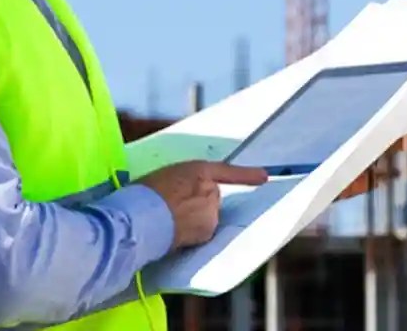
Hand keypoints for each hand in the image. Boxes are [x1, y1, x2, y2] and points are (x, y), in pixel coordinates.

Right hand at [136, 161, 268, 249]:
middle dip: (199, 204)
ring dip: (196, 220)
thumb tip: (183, 196)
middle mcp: (211, 189)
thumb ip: (183, 183)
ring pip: (208, 217)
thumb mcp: (165, 177)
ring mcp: (211, 211)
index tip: (265, 177)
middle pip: (212, 199)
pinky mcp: (208, 230)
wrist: (141, 216)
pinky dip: (193, 234)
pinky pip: (203, 232)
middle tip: (174, 209)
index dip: (247, 174)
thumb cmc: (144, 194)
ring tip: (170, 221)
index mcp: (198, 170)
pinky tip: (175, 233)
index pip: (228, 172)